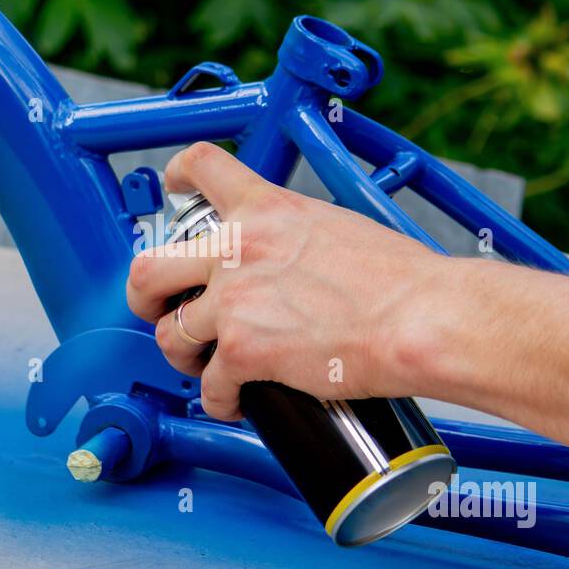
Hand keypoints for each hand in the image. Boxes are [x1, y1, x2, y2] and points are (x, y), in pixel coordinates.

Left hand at [125, 142, 448, 420]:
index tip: (173, 194)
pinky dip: (220, 401)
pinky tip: (237, 401)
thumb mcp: (338, 228)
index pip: (201, 167)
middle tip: (163, 307)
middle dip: (146, 295)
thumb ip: (295, 238)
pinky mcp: (243, 349)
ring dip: (183, 355)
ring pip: (170, 333)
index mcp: (268, 209)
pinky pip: (209, 384)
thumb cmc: (402, 281)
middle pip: (150, 266)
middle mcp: (240, 248)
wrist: (422, 318)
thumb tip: (289, 262)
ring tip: (206, 365)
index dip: (176, 179)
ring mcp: (235, 300)